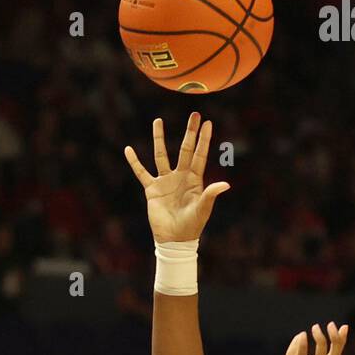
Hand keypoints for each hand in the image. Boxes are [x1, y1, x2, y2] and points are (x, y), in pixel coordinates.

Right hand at [124, 112, 229, 242]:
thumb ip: (211, 195)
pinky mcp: (152, 189)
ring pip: (161, 155)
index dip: (203, 139)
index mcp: (194, 180)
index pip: (199, 155)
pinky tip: (129, 149)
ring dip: (159, 138)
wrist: (174, 239)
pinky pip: (141, 172)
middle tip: (194, 114)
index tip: (207, 122)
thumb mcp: (202, 209)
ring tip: (158, 121)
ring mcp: (165, 181)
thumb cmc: (192, 226)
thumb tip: (226, 184)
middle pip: (184, 149)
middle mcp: (180, 176)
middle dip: (189, 132)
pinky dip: (135, 162)